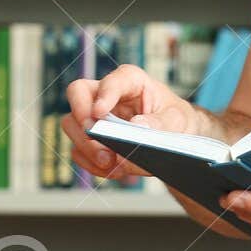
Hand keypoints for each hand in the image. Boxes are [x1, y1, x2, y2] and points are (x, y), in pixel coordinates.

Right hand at [63, 64, 199, 181]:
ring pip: (72, 125)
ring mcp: (95, 116)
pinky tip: (114, 170)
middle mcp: (107, 94)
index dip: (104, 94)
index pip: (112, 80)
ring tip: (111, 163)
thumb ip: (160, 123)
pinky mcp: (90, 139)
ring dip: (88, 148)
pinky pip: (78, 151)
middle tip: (101, 145)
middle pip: (78, 95)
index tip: (100, 112)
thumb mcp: (177, 119)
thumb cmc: (175, 120)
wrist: (173, 138)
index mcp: (131, 81)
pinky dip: (92, 164)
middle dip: (84, 122)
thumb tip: (136, 127)